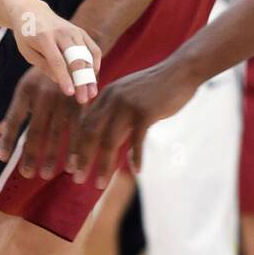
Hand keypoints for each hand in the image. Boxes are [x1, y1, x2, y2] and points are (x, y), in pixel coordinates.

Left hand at [0, 67, 95, 177]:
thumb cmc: (44, 74)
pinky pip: (77, 129)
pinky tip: (71, 166)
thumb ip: (16, 110)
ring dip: (50, 156)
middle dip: (30, 155)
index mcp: (26, 91)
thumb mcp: (27, 86)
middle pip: (35, 131)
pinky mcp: (81, 102)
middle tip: (27, 174)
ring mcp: (63, 99)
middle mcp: (43, 95)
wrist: (73, 47)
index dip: (8, 140)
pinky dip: (74, 149)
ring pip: (56, 133)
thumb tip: (0, 131)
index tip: (3, 159)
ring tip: (44, 174)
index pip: (14, 120)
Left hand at [12, 0, 100, 103]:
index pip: (57, 61)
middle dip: (81, 81)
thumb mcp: (27, 51)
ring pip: (87, 55)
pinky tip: (93, 77)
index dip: (64, 78)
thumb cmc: (27, 35)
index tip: (70, 93)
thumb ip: (44, 66)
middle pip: (76, 59)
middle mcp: (62, 32)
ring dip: (91, 76)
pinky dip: (95, 63)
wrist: (32, 11)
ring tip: (92, 93)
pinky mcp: (81, 31)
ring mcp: (74, 30)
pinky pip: (93, 48)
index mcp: (44, 37)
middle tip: (83, 99)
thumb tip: (60, 81)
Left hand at [71, 57, 201, 186]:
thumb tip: (109, 139)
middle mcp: (112, 100)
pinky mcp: (146, 112)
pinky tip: (137, 170)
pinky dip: (136, 157)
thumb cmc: (157, 86)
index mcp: (106, 96)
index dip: (77, 146)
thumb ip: (117, 114)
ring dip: (104, 165)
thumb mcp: (130, 95)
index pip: (85, 124)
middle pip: (90, 134)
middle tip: (77, 179)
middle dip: (83, 158)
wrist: (181, 70)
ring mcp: (128, 106)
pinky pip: (137, 140)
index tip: (72, 165)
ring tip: (100, 184)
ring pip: (110, 141)